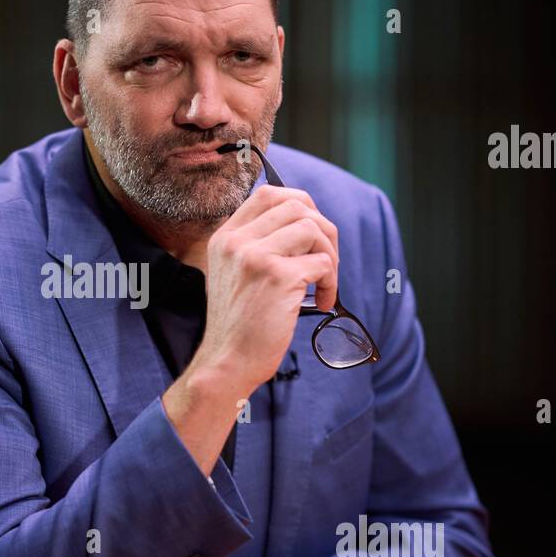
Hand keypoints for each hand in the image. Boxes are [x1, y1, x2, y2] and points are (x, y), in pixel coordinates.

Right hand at [196, 181, 339, 396]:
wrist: (227, 362)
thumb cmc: (239, 324)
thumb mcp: (234, 275)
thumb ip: (256, 246)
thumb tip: (304, 225)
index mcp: (225, 237)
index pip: (267, 194)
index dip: (299, 204)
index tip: (311, 230)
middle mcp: (237, 241)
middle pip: (296, 205)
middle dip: (323, 229)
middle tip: (326, 260)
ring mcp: (256, 256)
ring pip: (313, 228)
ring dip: (330, 255)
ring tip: (324, 282)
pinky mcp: (278, 277)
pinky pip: (322, 263)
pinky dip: (331, 282)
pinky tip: (322, 302)